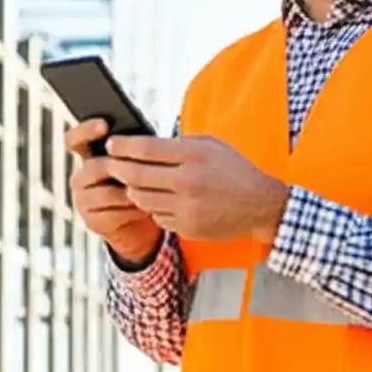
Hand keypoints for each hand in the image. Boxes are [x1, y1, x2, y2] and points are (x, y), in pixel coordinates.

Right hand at [65, 119, 162, 264]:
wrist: (141, 221)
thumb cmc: (142, 184)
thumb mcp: (137, 163)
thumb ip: (131, 151)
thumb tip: (142, 139)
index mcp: (88, 157)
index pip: (74, 140)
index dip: (85, 130)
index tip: (104, 125)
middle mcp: (81, 177)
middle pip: (93, 167)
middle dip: (121, 168)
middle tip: (143, 169)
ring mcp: (83, 200)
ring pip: (106, 192)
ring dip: (132, 192)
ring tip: (152, 191)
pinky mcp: (92, 221)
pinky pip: (112, 214)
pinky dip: (132, 211)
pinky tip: (145, 209)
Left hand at [104, 135, 289, 242]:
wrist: (260, 205)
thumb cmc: (234, 170)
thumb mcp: (211, 146)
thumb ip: (178, 144)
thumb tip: (143, 145)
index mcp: (194, 155)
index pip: (146, 148)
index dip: (122, 146)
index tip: (111, 145)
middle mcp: (188, 182)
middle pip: (136, 175)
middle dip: (117, 169)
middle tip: (110, 165)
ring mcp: (187, 208)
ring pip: (141, 199)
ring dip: (134, 190)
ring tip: (136, 182)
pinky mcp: (187, 227)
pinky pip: (157, 216)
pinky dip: (155, 208)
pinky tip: (162, 200)